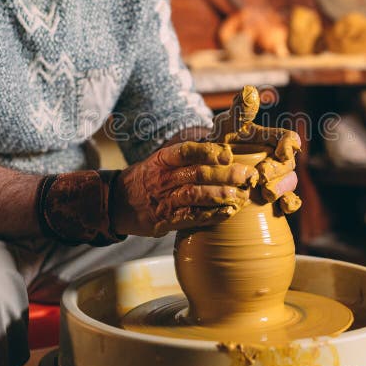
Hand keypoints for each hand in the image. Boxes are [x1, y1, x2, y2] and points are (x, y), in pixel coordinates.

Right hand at [110, 141, 257, 236]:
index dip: (208, 152)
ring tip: (240, 195)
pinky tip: (227, 212)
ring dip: (220, 194)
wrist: (118, 202)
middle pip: (196, 173)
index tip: (228, 154)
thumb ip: (187, 155)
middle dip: (225, 174)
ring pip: (194, 195)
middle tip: (247, 175)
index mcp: (163, 159)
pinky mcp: (165, 220)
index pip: (185, 151)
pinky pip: (191, 217)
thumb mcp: (161, 160)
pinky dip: (211, 215)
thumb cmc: (149, 178)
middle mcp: (163, 178)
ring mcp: (163, 199)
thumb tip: (223, 146)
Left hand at [209, 86, 302, 213]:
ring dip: (282, 188)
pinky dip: (288, 205)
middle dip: (279, 169)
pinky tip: (282, 208)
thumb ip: (239, 110)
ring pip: (289, 183)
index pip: (289, 138)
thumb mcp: (227, 125)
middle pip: (289, 164)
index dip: (289, 143)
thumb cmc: (222, 141)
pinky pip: (289, 201)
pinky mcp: (275, 197)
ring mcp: (278, 178)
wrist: (211, 167)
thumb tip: (249, 90)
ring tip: (266, 192)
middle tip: (263, 174)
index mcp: (273, 139)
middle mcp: (279, 158)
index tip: (283, 150)